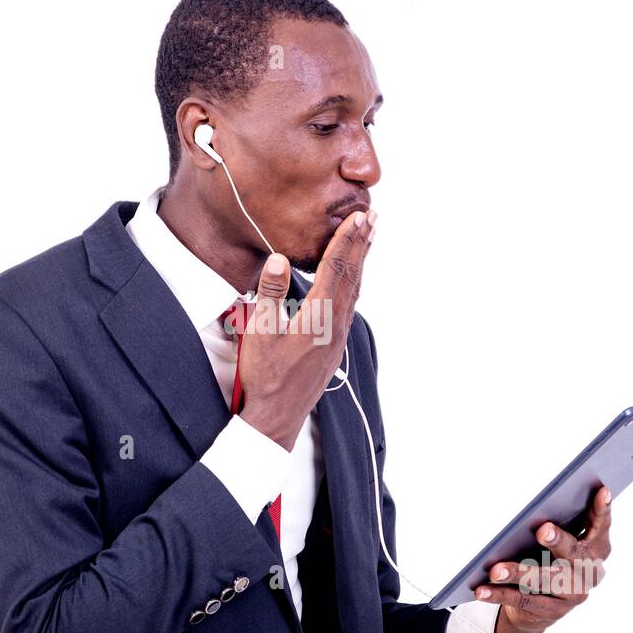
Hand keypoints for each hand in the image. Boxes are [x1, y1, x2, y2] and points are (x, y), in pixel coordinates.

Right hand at [238, 209, 376, 449]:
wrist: (277, 416)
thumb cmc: (265, 376)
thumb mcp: (260, 333)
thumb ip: (269, 294)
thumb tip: (278, 260)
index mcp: (319, 317)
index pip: (336, 268)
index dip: (347, 240)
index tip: (358, 216)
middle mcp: (336, 324)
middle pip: (352, 275)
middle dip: (361, 244)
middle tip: (372, 218)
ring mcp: (338, 336)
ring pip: (354, 290)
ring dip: (360, 262)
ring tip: (367, 240)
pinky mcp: (334, 345)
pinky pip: (350, 304)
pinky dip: (354, 282)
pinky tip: (351, 279)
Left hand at [472, 485, 612, 632]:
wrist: (540, 608)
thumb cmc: (548, 559)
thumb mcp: (557, 542)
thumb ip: (557, 525)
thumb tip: (534, 506)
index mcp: (595, 548)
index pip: (600, 526)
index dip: (602, 510)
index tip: (601, 490)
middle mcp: (588, 571)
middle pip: (574, 553)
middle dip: (558, 541)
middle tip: (542, 530)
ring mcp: (572, 593)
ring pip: (544, 579)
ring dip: (518, 573)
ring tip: (495, 570)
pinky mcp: (551, 611)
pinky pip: (523, 599)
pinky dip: (500, 594)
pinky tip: (481, 589)